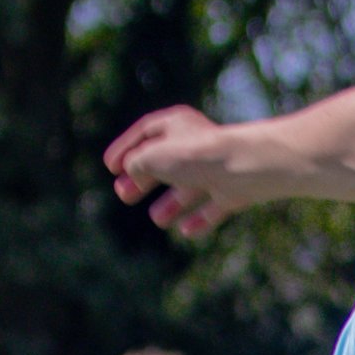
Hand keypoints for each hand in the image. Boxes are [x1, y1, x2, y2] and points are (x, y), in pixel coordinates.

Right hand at [105, 105, 255, 238]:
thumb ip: (136, 162)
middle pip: (166, 162)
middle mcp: (197, 144)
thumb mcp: (152, 156)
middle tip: (124, 195)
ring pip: (190, 187)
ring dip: (172, 204)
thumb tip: (134, 171)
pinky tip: (186, 231)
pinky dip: (200, 218)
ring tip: (158, 219)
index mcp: (176, 124)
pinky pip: (214, 206)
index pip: (145, 133)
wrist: (245, 168)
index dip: (125, 149)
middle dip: (143, 179)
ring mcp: (216, 169)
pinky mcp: (234, 192)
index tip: (109, 167)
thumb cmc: (195, 156)